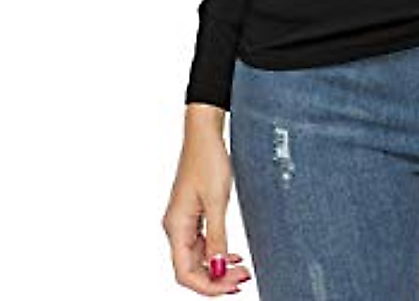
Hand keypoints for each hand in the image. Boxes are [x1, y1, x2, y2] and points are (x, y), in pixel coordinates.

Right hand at [162, 120, 252, 294]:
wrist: (204, 133)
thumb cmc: (208, 159)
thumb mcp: (217, 201)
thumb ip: (217, 237)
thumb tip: (217, 269)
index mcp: (176, 226)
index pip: (185, 273)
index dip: (208, 285)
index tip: (231, 287)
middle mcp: (175, 226)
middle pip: (191, 268)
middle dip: (216, 279)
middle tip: (243, 278)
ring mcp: (183, 220)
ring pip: (197, 257)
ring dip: (217, 267)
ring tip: (242, 269)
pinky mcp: (192, 213)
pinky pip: (201, 243)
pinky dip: (216, 252)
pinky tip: (231, 255)